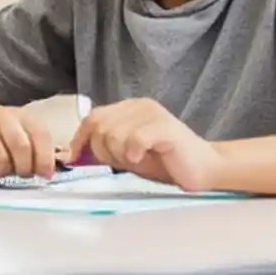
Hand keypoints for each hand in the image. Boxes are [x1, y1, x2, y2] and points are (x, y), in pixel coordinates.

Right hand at [0, 106, 56, 180]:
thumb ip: (41, 155)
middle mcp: (2, 116)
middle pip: (21, 146)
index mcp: (23, 116)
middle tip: (20, 174)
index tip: (44, 174)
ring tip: (0, 172)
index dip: (45, 159)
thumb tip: (54, 169)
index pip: (40, 135)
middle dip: (24, 168)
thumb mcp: (23, 145)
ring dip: (3, 172)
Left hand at [67, 98, 222, 191]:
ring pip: (113, 135)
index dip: (80, 139)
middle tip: (126, 162)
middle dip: (104, 151)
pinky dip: (134, 153)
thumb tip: (71, 153)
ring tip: (140, 160)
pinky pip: (134, 139)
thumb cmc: (164, 162)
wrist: (204, 169)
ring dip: (121, 155)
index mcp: (128, 109)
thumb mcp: (126, 154)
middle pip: (99, 127)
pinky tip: (143, 158)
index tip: (75, 158)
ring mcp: (152, 113)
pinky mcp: (165, 127)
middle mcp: (138, 105)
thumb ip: (104, 147)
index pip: (92, 119)